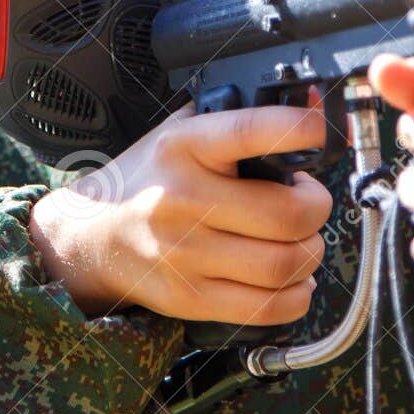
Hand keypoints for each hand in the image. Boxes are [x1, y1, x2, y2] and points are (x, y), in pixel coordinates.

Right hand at [28, 105, 332, 322]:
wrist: (89, 237)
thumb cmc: (148, 180)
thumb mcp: (181, 132)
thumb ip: (240, 118)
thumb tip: (314, 105)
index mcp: (184, 147)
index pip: (250, 131)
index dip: (299, 130)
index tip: (324, 131)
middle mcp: (183, 200)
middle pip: (287, 214)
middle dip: (316, 207)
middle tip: (308, 202)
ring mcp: (185, 254)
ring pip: (284, 265)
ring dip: (310, 253)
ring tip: (301, 241)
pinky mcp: (188, 298)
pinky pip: (267, 307)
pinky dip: (297, 295)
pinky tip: (292, 278)